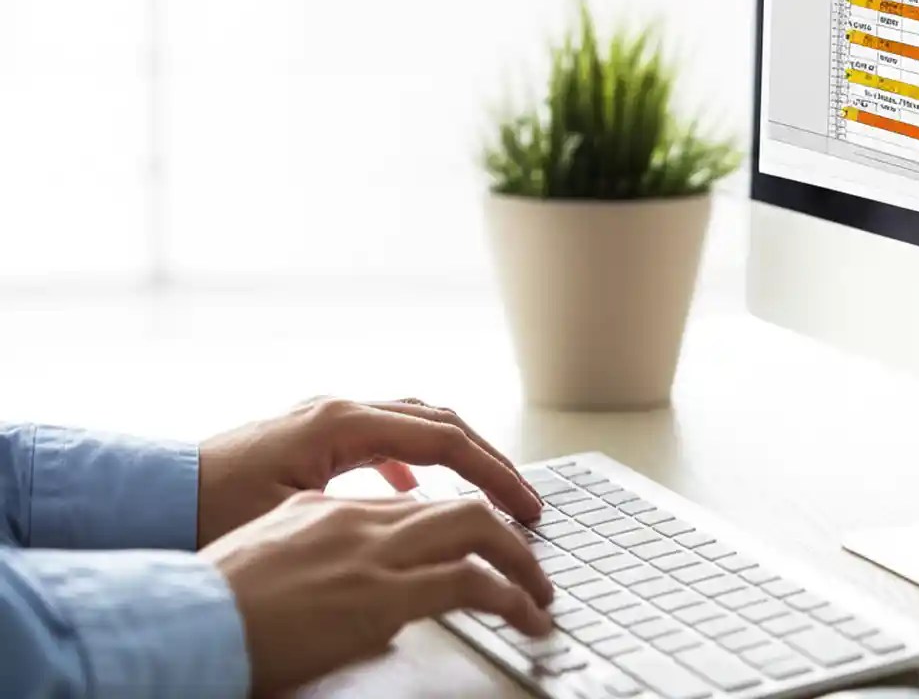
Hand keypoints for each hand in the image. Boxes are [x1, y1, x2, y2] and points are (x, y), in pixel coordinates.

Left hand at [197, 397, 541, 546]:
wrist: (148, 496)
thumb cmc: (206, 512)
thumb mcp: (296, 517)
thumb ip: (366, 510)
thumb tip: (426, 520)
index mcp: (341, 424)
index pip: (442, 441)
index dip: (493, 473)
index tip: (525, 506)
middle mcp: (340, 410)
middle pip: (439, 422)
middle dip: (490, 460)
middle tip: (526, 500)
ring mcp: (328, 418)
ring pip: (417, 422)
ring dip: (459, 454)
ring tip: (490, 489)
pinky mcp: (315, 435)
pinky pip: (385, 435)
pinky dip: (416, 457)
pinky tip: (415, 487)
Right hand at [199, 492, 554, 696]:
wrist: (182, 621)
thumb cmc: (211, 600)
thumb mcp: (268, 557)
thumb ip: (318, 551)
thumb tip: (355, 582)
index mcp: (328, 506)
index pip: (417, 492)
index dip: (461, 506)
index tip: (488, 524)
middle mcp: (357, 516)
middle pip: (457, 496)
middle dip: (506, 513)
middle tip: (533, 539)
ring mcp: (372, 550)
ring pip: (475, 527)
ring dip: (520, 557)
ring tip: (541, 588)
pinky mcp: (381, 593)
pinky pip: (471, 582)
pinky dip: (511, 595)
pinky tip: (527, 614)